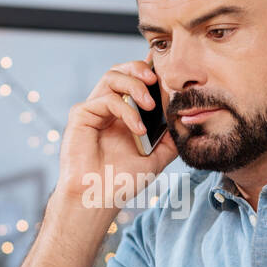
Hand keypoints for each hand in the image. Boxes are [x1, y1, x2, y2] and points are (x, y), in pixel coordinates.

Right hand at [56, 57, 178, 207]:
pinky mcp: (81, 114)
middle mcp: (108, 108)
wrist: (98, 199)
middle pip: (121, 70)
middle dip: (140, 69)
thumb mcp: (156, 158)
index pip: (135, 81)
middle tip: (156, 80)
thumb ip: (169, 139)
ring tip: (150, 105)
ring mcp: (94, 110)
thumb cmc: (122, 182)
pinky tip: (138, 128)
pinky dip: (126, 110)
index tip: (167, 67)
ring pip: (111, 77)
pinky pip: (106, 99)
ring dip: (134, 84)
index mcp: (123, 114)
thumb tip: (185, 120)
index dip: (149, 69)